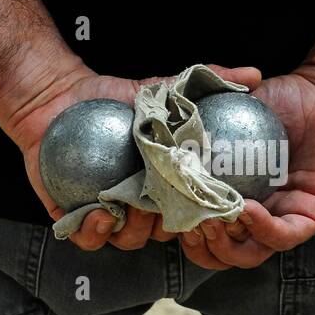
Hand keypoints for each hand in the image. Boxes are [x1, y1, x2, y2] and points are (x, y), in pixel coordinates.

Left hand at [0, 53, 261, 251]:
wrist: (59, 95)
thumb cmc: (114, 95)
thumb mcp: (164, 87)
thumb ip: (208, 82)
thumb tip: (254, 75)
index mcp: (167, 184)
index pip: (192, 209)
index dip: (204, 215)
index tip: (209, 205)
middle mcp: (141, 204)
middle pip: (163, 233)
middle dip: (167, 227)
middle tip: (166, 208)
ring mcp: (108, 212)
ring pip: (127, 239)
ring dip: (132, 231)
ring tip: (129, 207)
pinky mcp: (73, 215)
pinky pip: (85, 237)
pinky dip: (93, 232)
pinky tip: (100, 212)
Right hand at [179, 66, 314, 269]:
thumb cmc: (281, 99)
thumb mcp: (227, 111)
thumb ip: (196, 128)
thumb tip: (157, 139)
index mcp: (231, 197)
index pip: (197, 230)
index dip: (178, 226)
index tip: (164, 204)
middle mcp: (254, 215)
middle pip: (218, 253)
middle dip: (197, 244)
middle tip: (188, 219)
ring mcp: (282, 219)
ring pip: (247, 255)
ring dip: (224, 244)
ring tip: (212, 218)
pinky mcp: (311, 217)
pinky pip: (281, 236)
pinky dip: (259, 227)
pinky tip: (245, 207)